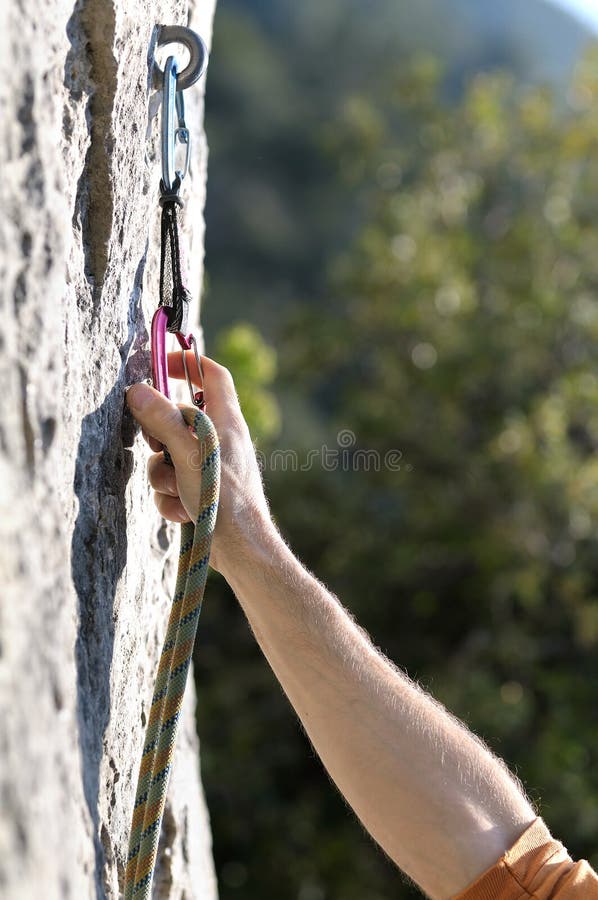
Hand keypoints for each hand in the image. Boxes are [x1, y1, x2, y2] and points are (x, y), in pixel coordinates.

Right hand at [126, 355, 271, 574]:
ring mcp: (210, 467)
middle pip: (178, 418)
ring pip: (169, 457)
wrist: (240, 550)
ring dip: (164, 477)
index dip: (187, 362)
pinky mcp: (202, 492)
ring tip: (180, 492)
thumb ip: (163, 421)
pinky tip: (183, 513)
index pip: (212, 375)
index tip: (158, 364)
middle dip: (159, 437)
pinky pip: (172, 485)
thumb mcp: (187, 453)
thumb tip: (137, 390)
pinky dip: (172, 499)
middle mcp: (220, 440)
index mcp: (226, 420)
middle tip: (158, 448)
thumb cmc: (222, 498)